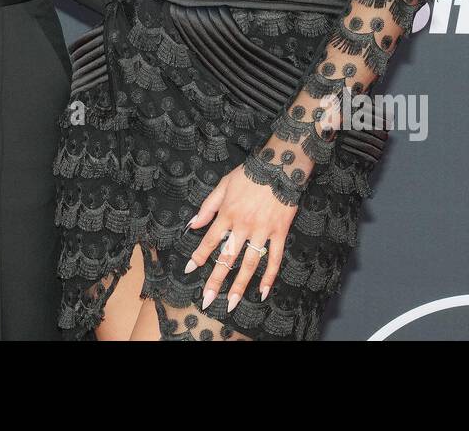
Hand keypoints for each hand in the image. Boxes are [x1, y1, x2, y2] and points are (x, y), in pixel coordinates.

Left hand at [184, 163, 296, 311]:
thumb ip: (208, 206)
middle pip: (227, 258)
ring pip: (249, 263)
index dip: (199, 256)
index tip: (190, 270)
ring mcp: (262, 231)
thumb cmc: (249, 174)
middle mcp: (242, 226)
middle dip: (216, 280)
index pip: (209, 240)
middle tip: (207, 299)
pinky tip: (263, 292)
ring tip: (232, 303)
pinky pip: (275, 259)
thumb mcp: (223, 185)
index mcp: (227, 214)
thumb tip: (192, 224)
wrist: (279, 165)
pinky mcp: (279, 233)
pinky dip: (269, 277)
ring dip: (240, 285)